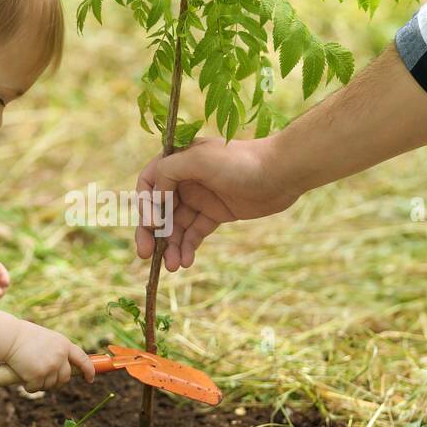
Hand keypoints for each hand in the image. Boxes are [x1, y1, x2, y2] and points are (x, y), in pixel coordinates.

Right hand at [3, 321, 95, 391]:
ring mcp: (50, 366)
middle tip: (44, 379)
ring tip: (29, 373)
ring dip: (41, 383)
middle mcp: (60, 356)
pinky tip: (23, 377)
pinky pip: (36, 388)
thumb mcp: (48, 339)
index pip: (83, 360)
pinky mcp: (38, 375)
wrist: (9, 337)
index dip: (89, 371)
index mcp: (64, 345)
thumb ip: (57, 351)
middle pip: (65, 377)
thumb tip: (63, 368)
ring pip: (50, 384)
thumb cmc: (24, 336)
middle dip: (57, 381)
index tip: (89, 379)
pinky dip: (29, 386)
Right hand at [135, 134, 299, 271]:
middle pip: (159, 209)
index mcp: (179, 160)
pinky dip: (188, 247)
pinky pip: (195, 233)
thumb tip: (153, 196)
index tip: (153, 225)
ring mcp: (201, 198)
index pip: (149, 183)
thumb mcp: (200, 159)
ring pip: (176, 226)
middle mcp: (186, 179)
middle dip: (151, 233)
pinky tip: (186, 261)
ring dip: (171, 246)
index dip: (146, 205)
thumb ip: (169, 171)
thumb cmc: (241, 161)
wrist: (281, 172)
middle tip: (146, 255)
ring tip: (172, 266)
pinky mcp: (216, 214)